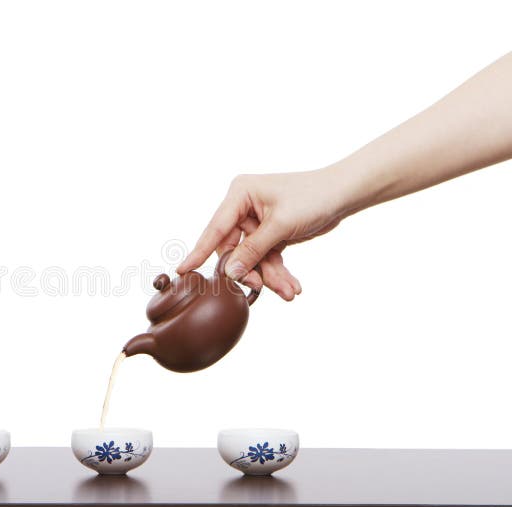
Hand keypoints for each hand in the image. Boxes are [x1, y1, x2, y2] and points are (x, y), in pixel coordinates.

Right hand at [177, 169, 347, 299]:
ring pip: (252, 259)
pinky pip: (267, 258)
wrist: (343, 194)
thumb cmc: (312, 197)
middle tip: (260, 288)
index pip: (215, 229)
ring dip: (269, 277)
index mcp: (239, 194)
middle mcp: (243, 207)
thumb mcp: (279, 226)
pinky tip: (290, 286)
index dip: (199, 252)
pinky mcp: (270, 234)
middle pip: (234, 250)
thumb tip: (230, 273)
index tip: (182, 271)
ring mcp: (256, 222)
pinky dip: (278, 273)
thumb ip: (252, 251)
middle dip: (250, 271)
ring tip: (287, 291)